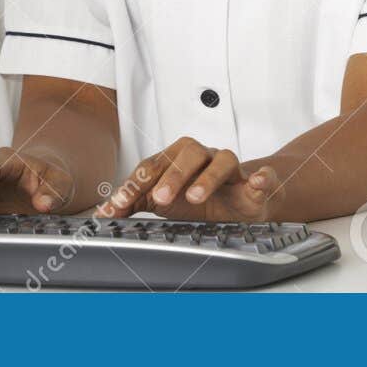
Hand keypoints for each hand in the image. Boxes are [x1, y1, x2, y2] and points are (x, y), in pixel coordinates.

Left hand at [96, 136, 280, 221]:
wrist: (240, 201)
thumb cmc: (198, 197)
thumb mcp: (163, 200)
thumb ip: (135, 203)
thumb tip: (103, 211)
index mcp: (176, 158)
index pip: (153, 164)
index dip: (135, 183)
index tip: (119, 204)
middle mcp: (202, 157)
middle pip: (187, 154)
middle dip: (171, 175)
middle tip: (159, 198)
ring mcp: (230, 168)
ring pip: (221, 160)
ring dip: (208, 177)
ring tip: (196, 196)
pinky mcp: (255, 182)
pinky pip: (263, 175)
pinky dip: (261, 178)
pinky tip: (257, 182)